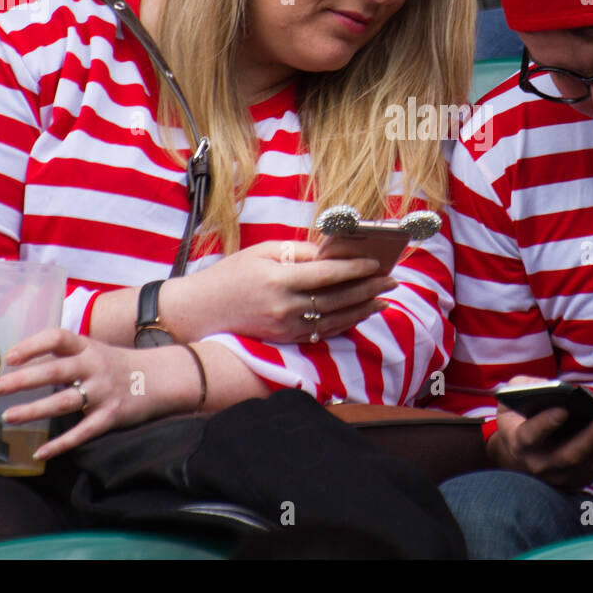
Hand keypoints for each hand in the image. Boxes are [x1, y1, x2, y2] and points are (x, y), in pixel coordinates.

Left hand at [0, 327, 184, 458]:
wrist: (163, 378)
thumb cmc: (120, 365)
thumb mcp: (96, 351)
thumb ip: (67, 357)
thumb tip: (24, 365)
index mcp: (88, 348)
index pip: (58, 338)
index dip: (33, 345)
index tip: (10, 356)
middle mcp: (94, 367)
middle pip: (54, 372)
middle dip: (22, 380)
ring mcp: (103, 392)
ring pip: (63, 402)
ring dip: (34, 410)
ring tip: (9, 417)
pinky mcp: (111, 416)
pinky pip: (82, 432)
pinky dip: (60, 444)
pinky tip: (40, 452)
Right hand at [177, 240, 396, 344]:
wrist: (200, 311)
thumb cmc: (231, 275)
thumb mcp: (262, 253)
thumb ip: (299, 252)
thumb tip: (333, 253)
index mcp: (278, 281)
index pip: (327, 275)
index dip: (355, 269)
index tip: (377, 263)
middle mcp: (284, 308)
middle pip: (337, 299)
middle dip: (368, 289)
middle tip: (392, 280)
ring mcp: (285, 328)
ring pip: (334, 320)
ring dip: (363, 309)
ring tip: (384, 299)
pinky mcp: (284, 340)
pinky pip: (322, 333)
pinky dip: (345, 323)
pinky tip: (360, 315)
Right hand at [487, 376, 592, 490]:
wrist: (518, 453)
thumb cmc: (519, 417)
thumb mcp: (511, 398)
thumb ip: (525, 386)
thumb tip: (554, 386)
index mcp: (520, 442)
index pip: (531, 435)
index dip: (546, 424)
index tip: (563, 409)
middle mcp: (540, 465)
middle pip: (570, 455)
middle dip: (592, 436)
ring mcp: (562, 477)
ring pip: (592, 465)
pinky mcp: (581, 480)